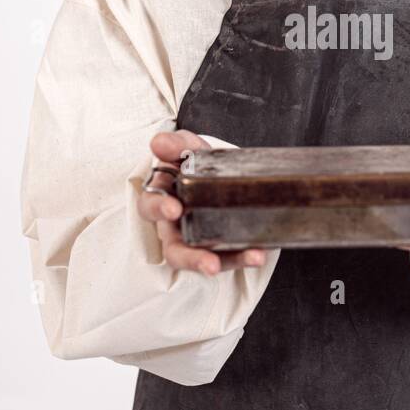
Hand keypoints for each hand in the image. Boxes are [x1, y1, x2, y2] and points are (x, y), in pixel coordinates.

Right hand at [137, 129, 267, 276]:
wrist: (219, 172)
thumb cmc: (196, 164)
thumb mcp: (188, 148)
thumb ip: (176, 144)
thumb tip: (158, 143)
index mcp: (162, 199)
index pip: (151, 206)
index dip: (158, 207)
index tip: (173, 208)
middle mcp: (175, 227)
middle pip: (174, 249)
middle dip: (190, 257)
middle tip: (208, 262)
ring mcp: (196, 241)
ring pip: (200, 261)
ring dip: (218, 266)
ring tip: (246, 260)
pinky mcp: (219, 249)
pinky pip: (228, 258)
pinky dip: (242, 257)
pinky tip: (258, 253)